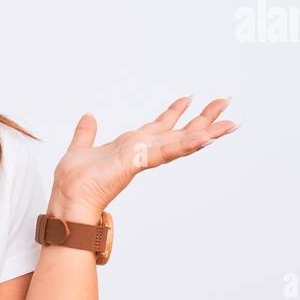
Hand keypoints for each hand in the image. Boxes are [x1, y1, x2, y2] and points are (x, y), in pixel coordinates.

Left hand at [49, 96, 237, 219]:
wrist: (68, 202)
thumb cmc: (74, 183)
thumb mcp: (81, 148)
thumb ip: (86, 133)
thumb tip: (88, 117)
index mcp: (131, 147)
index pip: (158, 127)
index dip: (174, 112)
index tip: (189, 97)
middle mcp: (141, 151)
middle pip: (179, 131)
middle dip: (203, 118)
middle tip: (225, 101)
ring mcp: (142, 157)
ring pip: (181, 141)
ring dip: (207, 131)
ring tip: (231, 123)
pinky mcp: (137, 162)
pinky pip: (166, 151)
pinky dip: (186, 145)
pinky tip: (206, 138)